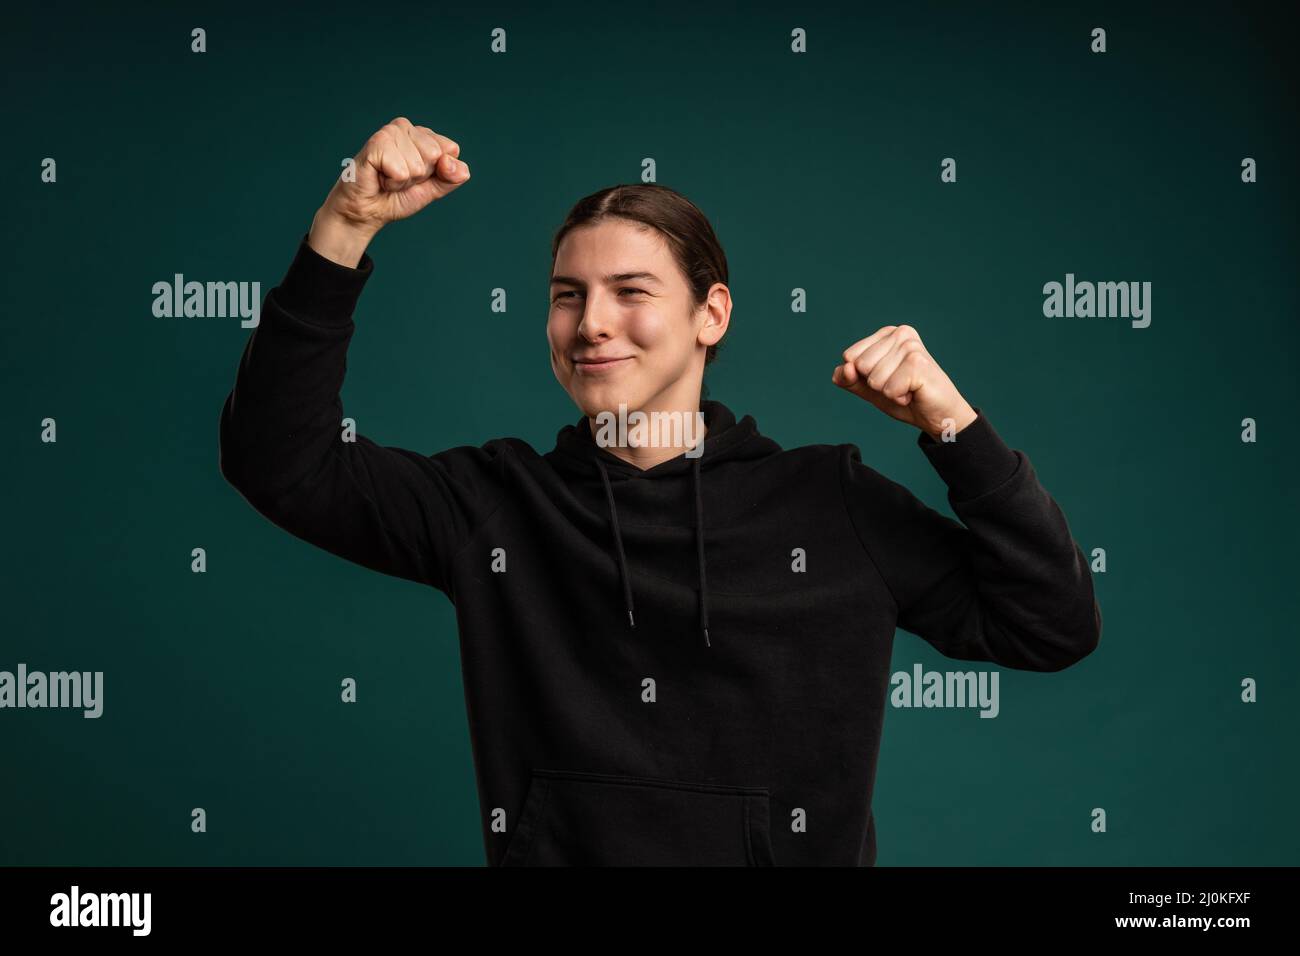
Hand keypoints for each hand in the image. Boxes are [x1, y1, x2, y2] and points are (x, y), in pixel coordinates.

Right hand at [309, 117, 470, 265]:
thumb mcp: (432, 189)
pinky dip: (392, 183)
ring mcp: (390, 132)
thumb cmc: (396, 197)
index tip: (416, 178)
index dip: (437, 172)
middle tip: (399, 179)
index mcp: (422, 134)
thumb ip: (451, 178)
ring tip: (387, 179)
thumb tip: (459, 167)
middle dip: (419, 177)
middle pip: (436, 156)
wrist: (366, 212)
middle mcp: (406, 127)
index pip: (451, 150)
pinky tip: (379, 178)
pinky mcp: (377, 143)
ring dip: (403, 181)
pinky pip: (401, 171)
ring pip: (418, 165)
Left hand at [831, 325, 976, 439]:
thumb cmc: (905, 397)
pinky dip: (899, 398)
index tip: (887, 379)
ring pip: (873, 379)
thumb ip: (848, 378)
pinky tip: (914, 393)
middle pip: (860, 366)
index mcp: (887, 333)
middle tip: (900, 385)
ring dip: (889, 392)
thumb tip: (844, 368)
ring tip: (908, 389)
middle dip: (876, 384)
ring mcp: (910, 346)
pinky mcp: (918, 363)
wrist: (937, 415)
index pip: (849, 357)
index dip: (863, 377)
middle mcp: (900, 333)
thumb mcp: (869, 388)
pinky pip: (888, 390)